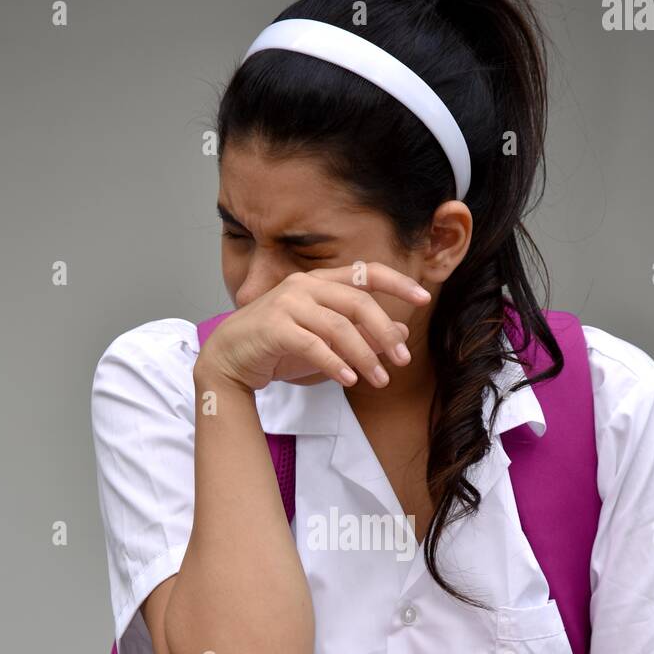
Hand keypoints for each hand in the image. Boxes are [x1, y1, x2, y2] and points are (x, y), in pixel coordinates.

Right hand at [195, 262, 430, 392]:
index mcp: (318, 282)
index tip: (424, 298)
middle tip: (403, 360)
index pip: (365, 272)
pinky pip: (315, 346)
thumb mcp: (326, 342)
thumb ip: (360, 334)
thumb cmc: (278, 348)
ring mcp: (287, 304)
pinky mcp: (275, 328)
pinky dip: (336, 364)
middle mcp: (304, 286)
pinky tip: (350, 380)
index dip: (397, 282)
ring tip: (380, 380)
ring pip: (339, 328)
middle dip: (385, 333)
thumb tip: (400, 332)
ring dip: (365, 357)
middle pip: (358, 303)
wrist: (229, 360)